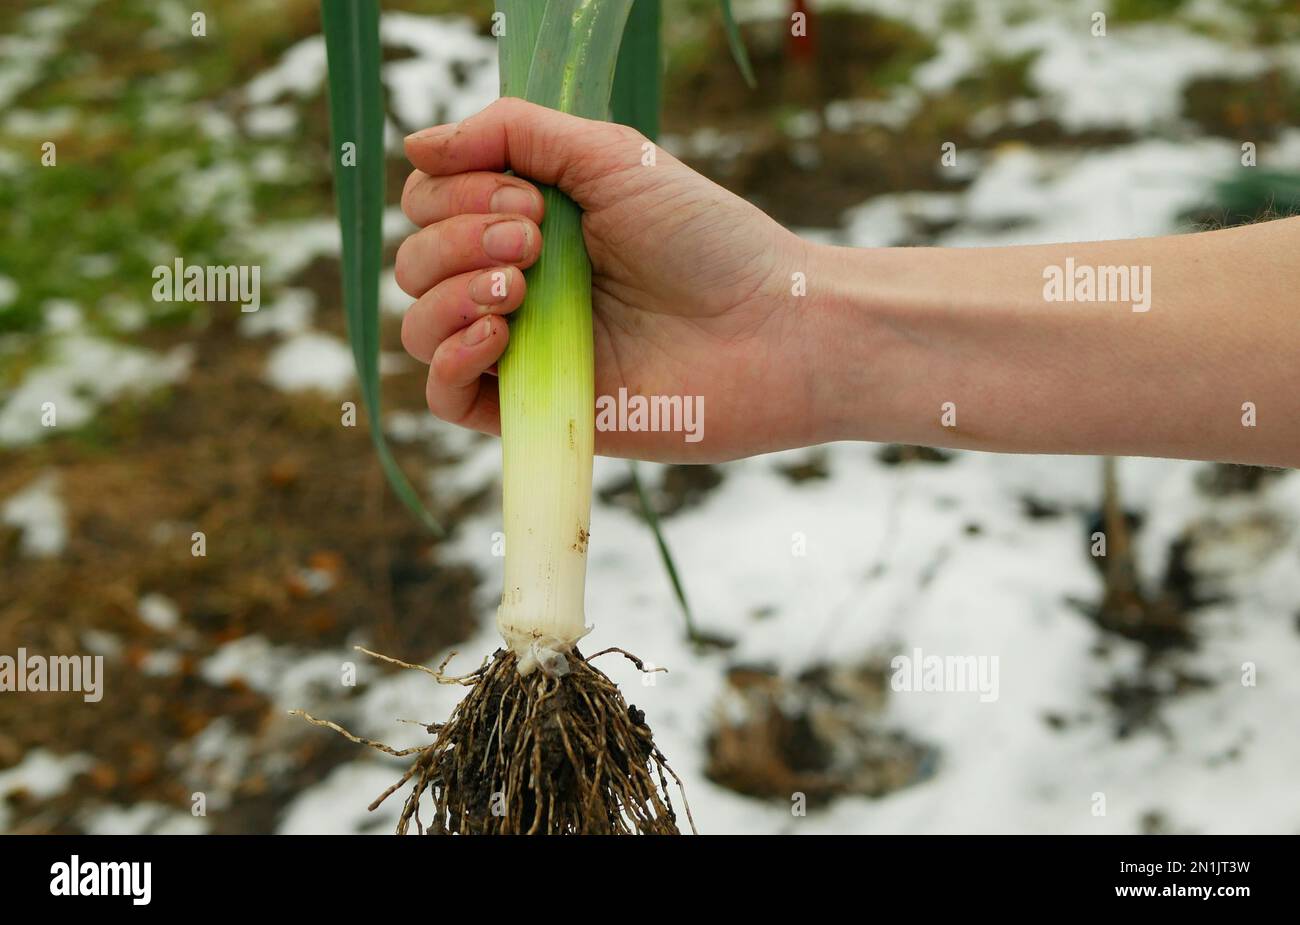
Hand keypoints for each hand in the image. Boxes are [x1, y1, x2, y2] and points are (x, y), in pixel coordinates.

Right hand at [396, 97, 819, 462]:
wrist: (770, 329)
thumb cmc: (707, 239)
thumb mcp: (610, 157)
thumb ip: (514, 133)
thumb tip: (413, 145)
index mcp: (529, 222)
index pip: (431, 202)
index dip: (455, 193)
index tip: (529, 199)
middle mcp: (517, 283)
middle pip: (415, 260)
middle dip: (457, 239)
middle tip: (535, 242)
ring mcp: (523, 349)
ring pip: (418, 324)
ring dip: (449, 292)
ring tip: (521, 289)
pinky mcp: (534, 408)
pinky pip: (443, 397)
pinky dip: (447, 358)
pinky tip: (497, 333)